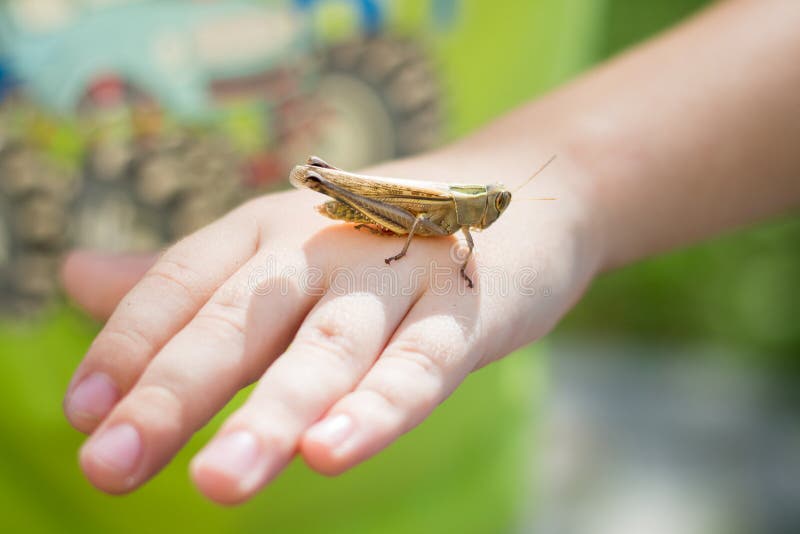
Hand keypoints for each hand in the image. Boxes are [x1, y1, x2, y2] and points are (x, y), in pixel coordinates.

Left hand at [62, 150, 599, 504]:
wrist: (516, 194)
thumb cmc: (376, 236)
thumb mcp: (276, 247)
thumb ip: (186, 279)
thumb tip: (75, 276)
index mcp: (266, 231)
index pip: (182, 284)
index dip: (128, 346)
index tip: (83, 414)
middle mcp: (322, 245)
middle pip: (240, 320)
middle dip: (173, 392)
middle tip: (111, 465)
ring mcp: (396, 275)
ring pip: (326, 349)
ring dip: (273, 413)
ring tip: (221, 480)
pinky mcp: (465, 308)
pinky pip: (419, 363)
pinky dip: (378, 406)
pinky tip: (332, 450)